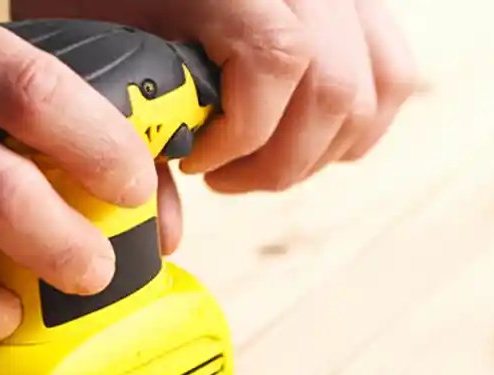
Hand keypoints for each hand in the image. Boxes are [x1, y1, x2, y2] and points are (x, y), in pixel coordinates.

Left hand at [14, 0, 417, 231]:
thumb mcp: (102, 55)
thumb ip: (136, 137)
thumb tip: (168, 233)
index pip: (277, 59)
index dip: (242, 133)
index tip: (195, 161)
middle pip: (335, 87)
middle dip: (280, 161)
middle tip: (224, 177)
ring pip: (378, 85)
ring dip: (322, 150)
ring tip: (259, 159)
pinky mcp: (356, 6)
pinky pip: (391, 70)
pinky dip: (358, 122)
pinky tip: (301, 139)